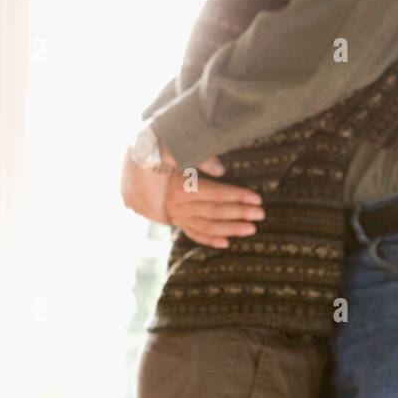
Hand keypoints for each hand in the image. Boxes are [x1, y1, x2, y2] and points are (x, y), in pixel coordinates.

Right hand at [121, 143, 264, 247]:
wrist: (136, 169)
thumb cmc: (161, 156)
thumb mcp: (177, 154)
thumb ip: (200, 160)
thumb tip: (221, 169)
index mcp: (181, 188)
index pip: (216, 194)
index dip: (238, 196)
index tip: (257, 198)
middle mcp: (178, 206)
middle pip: (215, 212)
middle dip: (240, 213)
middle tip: (261, 215)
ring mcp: (176, 216)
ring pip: (207, 226)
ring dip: (230, 229)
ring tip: (251, 229)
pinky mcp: (175, 222)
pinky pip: (194, 234)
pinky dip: (209, 240)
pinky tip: (226, 243)